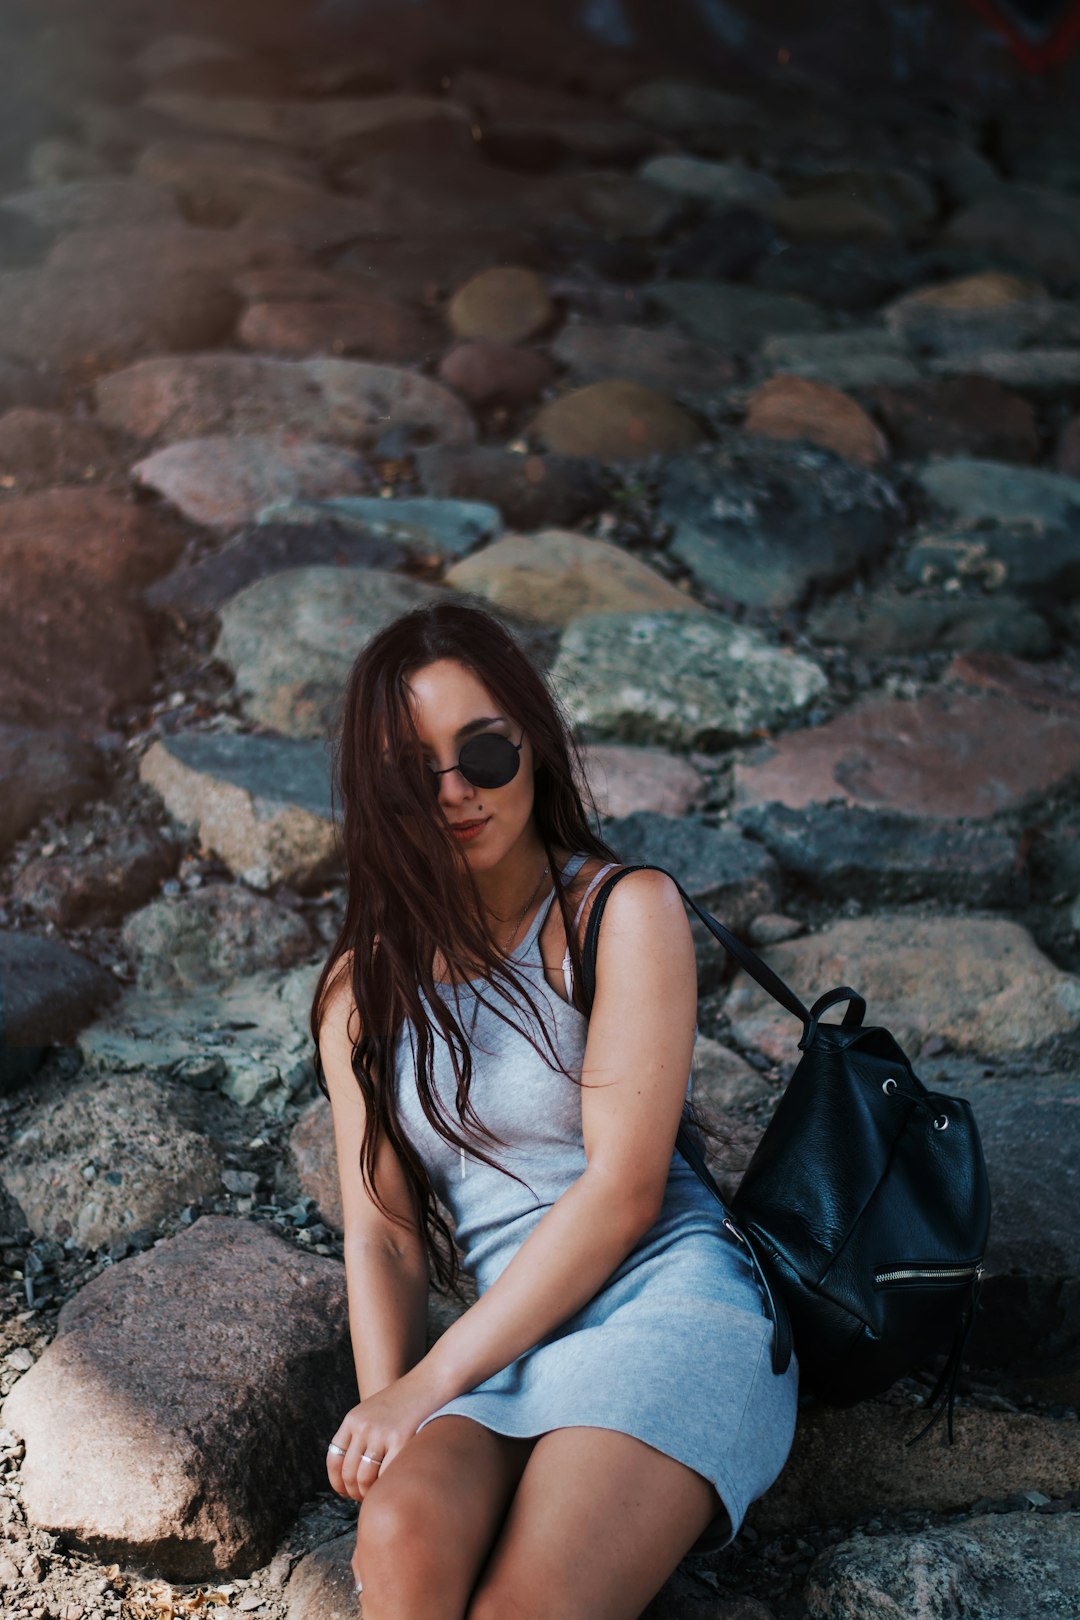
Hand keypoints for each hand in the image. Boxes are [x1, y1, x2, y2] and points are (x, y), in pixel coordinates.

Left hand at [326, 1369, 440, 1501]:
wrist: (430, 1382)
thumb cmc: (406, 1401)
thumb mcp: (374, 1411)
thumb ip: (361, 1435)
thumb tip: (354, 1475)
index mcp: (353, 1419)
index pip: (333, 1459)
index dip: (337, 1482)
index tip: (346, 1493)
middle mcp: (363, 1426)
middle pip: (348, 1472)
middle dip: (354, 1493)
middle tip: (365, 1500)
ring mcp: (381, 1433)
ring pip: (364, 1478)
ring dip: (368, 1495)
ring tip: (378, 1497)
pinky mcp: (401, 1440)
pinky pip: (386, 1475)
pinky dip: (386, 1487)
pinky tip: (392, 1489)